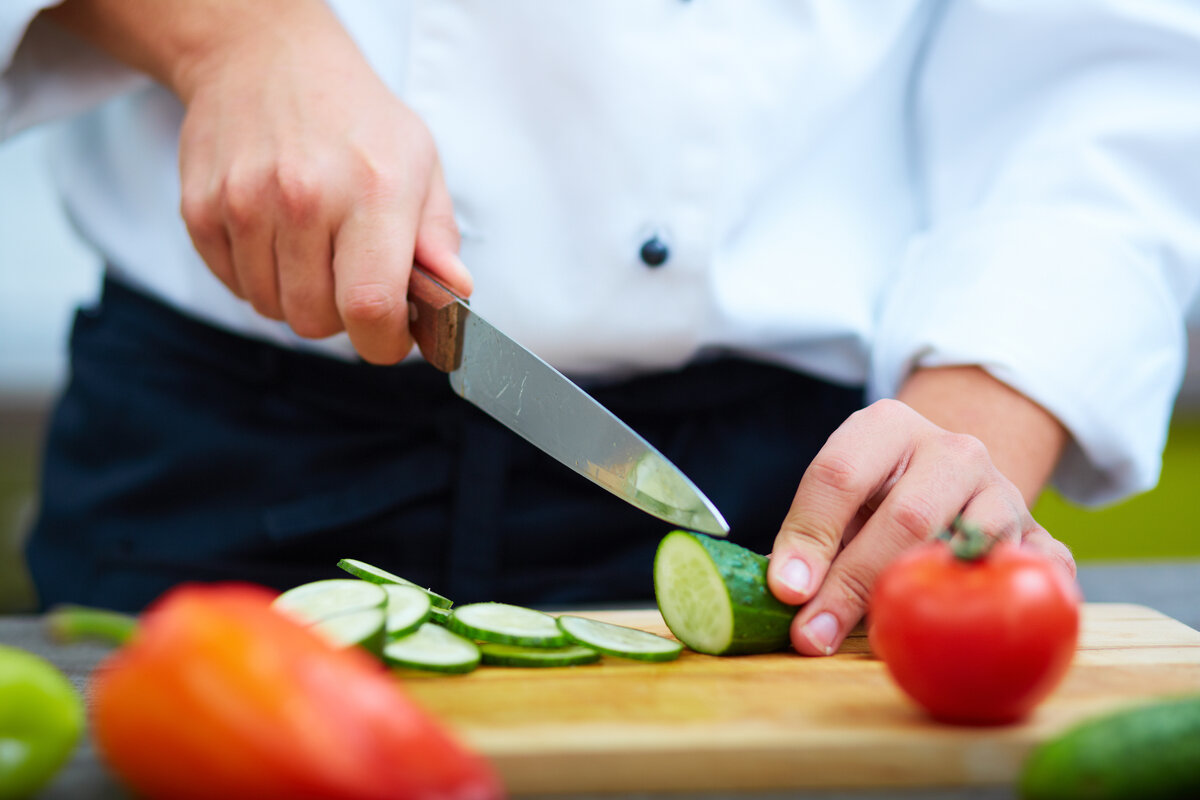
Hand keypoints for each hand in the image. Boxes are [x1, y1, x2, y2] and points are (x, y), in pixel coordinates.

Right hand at [48, 0, 469, 363]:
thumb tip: (454, 295)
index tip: (391, 335)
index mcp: (373, 191)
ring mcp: (245, 203)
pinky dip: (259, 277)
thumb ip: (438, 241)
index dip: (384, 343)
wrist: (265, 57)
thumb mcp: (421, 165)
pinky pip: (235, 287)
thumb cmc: (356, 120)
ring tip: (314, 248)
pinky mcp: (200, 209)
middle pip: (316, 322)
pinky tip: (277, 236)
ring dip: (298, 296)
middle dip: (342, 317)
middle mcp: (305, 198)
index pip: (370, 309)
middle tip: (352, 275)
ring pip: (272, 310)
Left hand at [767, 377, 1074, 656]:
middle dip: (855, 582)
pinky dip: (1014, 594)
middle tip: (816, 633)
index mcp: (888, 427)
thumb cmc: (878, 495)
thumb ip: (812, 538)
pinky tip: (984, 624)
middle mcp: (953, 450)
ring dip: (929, 594)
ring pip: (974, 541)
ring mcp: (1002, 490)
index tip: (788, 592)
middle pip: (907, 516)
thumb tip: (788, 594)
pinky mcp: (1037, 533)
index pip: (840, 476)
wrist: (950, 474)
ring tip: (887, 632)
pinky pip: (1037, 566)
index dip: (810, 537)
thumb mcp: (839, 498)